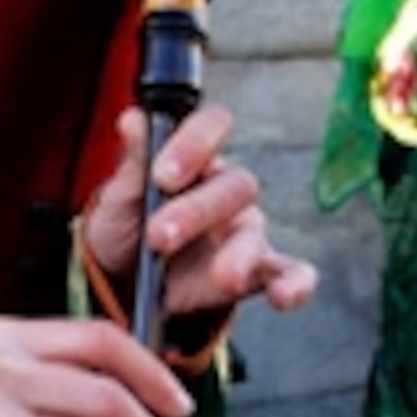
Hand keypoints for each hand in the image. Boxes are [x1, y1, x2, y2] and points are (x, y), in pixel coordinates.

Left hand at [79, 102, 317, 323]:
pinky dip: (295, 283)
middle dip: (196, 212)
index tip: (162, 176)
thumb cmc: (127, 227)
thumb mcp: (121, 196)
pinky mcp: (257, 273)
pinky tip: (284, 296)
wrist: (126, 281)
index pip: (212, 127)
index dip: (193, 144)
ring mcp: (246, 232)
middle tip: (158, 237)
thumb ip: (134, 161)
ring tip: (223, 278)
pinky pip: (289, 273)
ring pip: (255, 233)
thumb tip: (132, 119)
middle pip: (235, 185)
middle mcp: (226, 190)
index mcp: (195, 158)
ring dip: (239, 256)